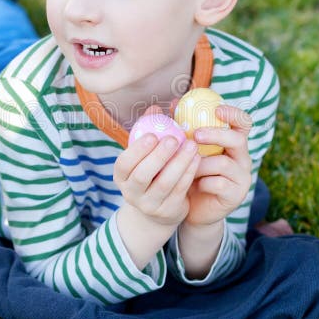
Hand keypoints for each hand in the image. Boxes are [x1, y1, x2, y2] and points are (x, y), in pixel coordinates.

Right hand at [114, 107, 200, 228]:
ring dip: (179, 162)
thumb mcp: (145, 155)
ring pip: (165, 183)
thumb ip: (149, 131)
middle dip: (159, 156)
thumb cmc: (151, 171)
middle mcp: (131, 193)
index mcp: (121, 176)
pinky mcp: (169, 211)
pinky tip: (197, 158)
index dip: (137, 150)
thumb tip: (156, 107)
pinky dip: (189, 173)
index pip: (124, 164)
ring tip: (192, 145)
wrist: (157, 210)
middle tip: (174, 138)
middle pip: (142, 175)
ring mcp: (150, 205)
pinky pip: (180, 190)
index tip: (152, 135)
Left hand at [185, 104, 252, 225]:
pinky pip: (219, 184)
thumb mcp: (187, 150)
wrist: (192, 209)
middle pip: (238, 139)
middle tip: (195, 135)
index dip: (234, 114)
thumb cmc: (189, 173)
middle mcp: (242, 158)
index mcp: (233, 143)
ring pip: (224, 163)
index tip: (216, 110)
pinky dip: (203, 183)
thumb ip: (183, 127)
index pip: (243, 123)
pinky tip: (194, 186)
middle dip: (216, 135)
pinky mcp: (236, 196)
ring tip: (187, 168)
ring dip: (201, 164)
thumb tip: (173, 102)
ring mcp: (242, 177)